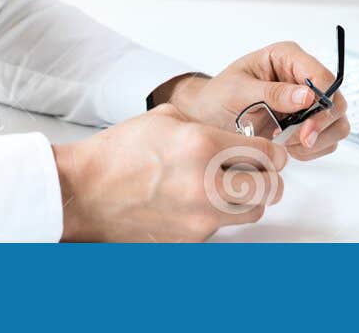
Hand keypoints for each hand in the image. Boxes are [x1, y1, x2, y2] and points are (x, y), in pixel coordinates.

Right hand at [53, 104, 287, 241]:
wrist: (85, 192)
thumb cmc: (118, 154)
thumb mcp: (167, 119)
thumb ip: (207, 125)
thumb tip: (236, 137)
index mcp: (202, 145)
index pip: (266, 154)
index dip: (274, 153)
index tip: (271, 154)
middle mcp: (206, 184)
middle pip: (268, 188)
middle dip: (268, 177)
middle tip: (259, 172)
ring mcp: (199, 217)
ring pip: (252, 212)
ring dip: (248, 199)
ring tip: (230, 187)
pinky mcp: (190, 240)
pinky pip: (222, 227)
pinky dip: (219, 215)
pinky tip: (200, 201)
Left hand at [156, 40, 350, 159]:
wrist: (208, 118)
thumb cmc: (219, 96)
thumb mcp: (238, 90)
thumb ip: (272, 92)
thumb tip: (306, 95)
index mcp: (287, 58)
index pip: (322, 76)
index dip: (322, 100)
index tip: (307, 124)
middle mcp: (302, 77)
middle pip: (336, 102)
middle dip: (320, 125)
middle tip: (298, 140)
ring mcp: (308, 102)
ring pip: (336, 123)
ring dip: (316, 139)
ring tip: (286, 143)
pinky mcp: (308, 124)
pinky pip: (326, 141)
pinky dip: (311, 150)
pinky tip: (288, 147)